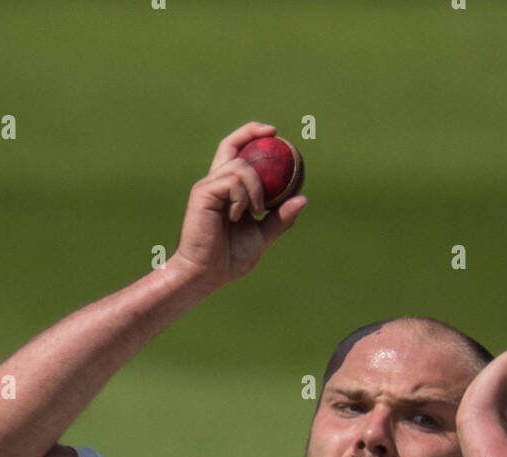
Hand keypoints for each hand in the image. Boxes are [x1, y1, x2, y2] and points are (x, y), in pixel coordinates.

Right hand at [170, 122, 307, 291]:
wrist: (206, 274)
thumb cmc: (230, 260)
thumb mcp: (262, 237)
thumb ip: (280, 219)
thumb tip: (303, 198)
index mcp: (228, 191)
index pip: (238, 154)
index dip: (253, 138)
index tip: (275, 134)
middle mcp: (216, 183)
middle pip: (232, 145)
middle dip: (251, 131)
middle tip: (274, 132)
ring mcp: (208, 186)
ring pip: (241, 167)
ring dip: (257, 188)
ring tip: (257, 212)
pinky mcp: (203, 193)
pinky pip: (233, 182)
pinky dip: (243, 198)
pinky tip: (238, 216)